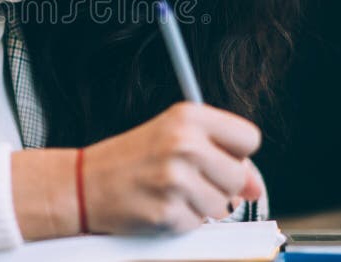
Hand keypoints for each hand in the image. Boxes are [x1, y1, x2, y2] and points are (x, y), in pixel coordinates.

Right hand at [83, 102, 260, 233]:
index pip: (249, 138)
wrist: (85, 183)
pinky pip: (199, 224)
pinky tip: (160, 204)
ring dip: (201, 205)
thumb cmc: (129, 158)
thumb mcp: (173, 137)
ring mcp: (176, 180)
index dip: (237, 153)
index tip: (219, 157)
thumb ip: (219, 154)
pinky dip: (183, 220)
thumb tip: (255, 186)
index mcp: (188, 117)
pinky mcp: (169, 212)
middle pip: (239, 177)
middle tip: (186, 177)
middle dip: (219, 184)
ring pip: (223, 205)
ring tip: (170, 190)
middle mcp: (185, 144)